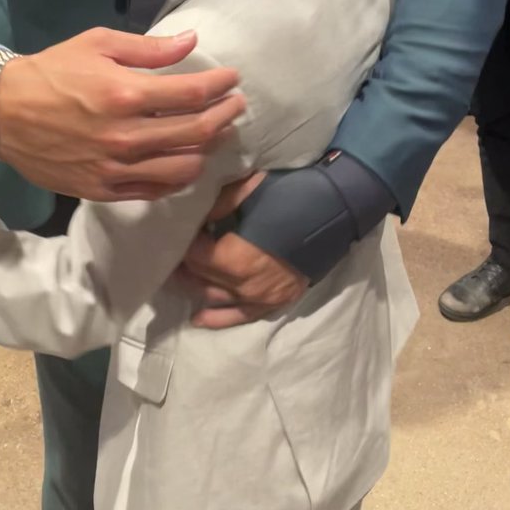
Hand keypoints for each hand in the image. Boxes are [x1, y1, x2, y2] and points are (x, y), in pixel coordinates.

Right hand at [0, 28, 245, 201]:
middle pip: (197, 132)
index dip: (221, 86)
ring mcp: (115, 168)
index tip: (233, 79)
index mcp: (126, 94)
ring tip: (216, 134)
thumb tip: (192, 41)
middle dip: (226, 116)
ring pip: (184, 168)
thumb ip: (149, 48)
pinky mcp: (104, 190)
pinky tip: (187, 161)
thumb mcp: (99, 44)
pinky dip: (180, 177)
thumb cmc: (53, 71)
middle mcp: (126, 135)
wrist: (2, 112)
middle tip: (235, 105)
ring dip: (209, 150)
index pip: (193, 94)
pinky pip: (156, 191)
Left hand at [179, 173, 308, 327]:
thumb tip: (195, 214)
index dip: (185, 242)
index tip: (177, 230)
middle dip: (186, 263)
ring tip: (178, 275)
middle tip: (173, 250)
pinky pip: (240, 317)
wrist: (337, 208)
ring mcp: (261, 298)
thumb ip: (219, 204)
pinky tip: (198, 317)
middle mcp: (245, 285)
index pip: (196, 255)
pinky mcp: (275, 303)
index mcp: (237, 257)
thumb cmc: (292, 194)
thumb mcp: (250, 190)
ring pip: (216, 298)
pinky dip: (218, 318)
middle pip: (203, 277)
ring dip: (196, 286)